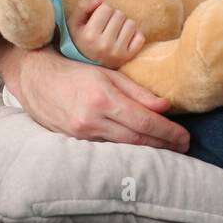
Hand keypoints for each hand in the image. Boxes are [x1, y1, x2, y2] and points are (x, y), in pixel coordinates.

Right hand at [14, 44, 188, 151]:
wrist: (37, 80)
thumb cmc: (75, 72)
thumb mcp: (108, 74)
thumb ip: (137, 92)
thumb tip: (165, 106)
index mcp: (103, 98)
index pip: (143, 121)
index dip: (167, 131)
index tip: (184, 136)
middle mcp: (92, 120)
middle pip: (137, 139)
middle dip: (164, 144)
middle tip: (183, 146)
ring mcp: (82, 135)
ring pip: (124, 147)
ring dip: (149, 150)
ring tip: (169, 149)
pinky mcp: (75, 142)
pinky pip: (108, 149)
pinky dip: (128, 150)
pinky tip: (142, 149)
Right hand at [66, 0, 144, 68]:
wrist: (88, 65)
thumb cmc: (81, 40)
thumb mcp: (74, 23)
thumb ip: (83, 7)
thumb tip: (101, 0)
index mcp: (89, 35)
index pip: (105, 8)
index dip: (101, 11)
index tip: (97, 20)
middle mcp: (104, 45)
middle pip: (119, 14)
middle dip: (113, 17)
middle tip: (106, 27)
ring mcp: (117, 52)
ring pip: (131, 23)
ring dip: (124, 25)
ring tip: (115, 32)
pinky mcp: (128, 57)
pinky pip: (140, 36)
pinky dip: (134, 35)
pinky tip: (123, 39)